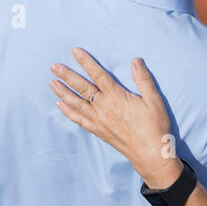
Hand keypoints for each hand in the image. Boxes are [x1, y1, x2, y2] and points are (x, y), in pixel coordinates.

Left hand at [51, 49, 179, 186]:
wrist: (150, 154)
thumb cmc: (154, 126)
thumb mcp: (154, 100)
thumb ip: (144, 79)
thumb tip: (136, 60)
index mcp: (117, 97)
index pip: (98, 75)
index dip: (86, 62)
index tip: (75, 52)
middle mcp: (104, 108)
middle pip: (82, 88)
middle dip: (67, 76)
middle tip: (54, 66)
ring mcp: (99, 121)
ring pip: (77, 104)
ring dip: (63, 93)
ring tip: (52, 83)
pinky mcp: (98, 131)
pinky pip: (79, 120)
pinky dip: (68, 112)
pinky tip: (60, 105)